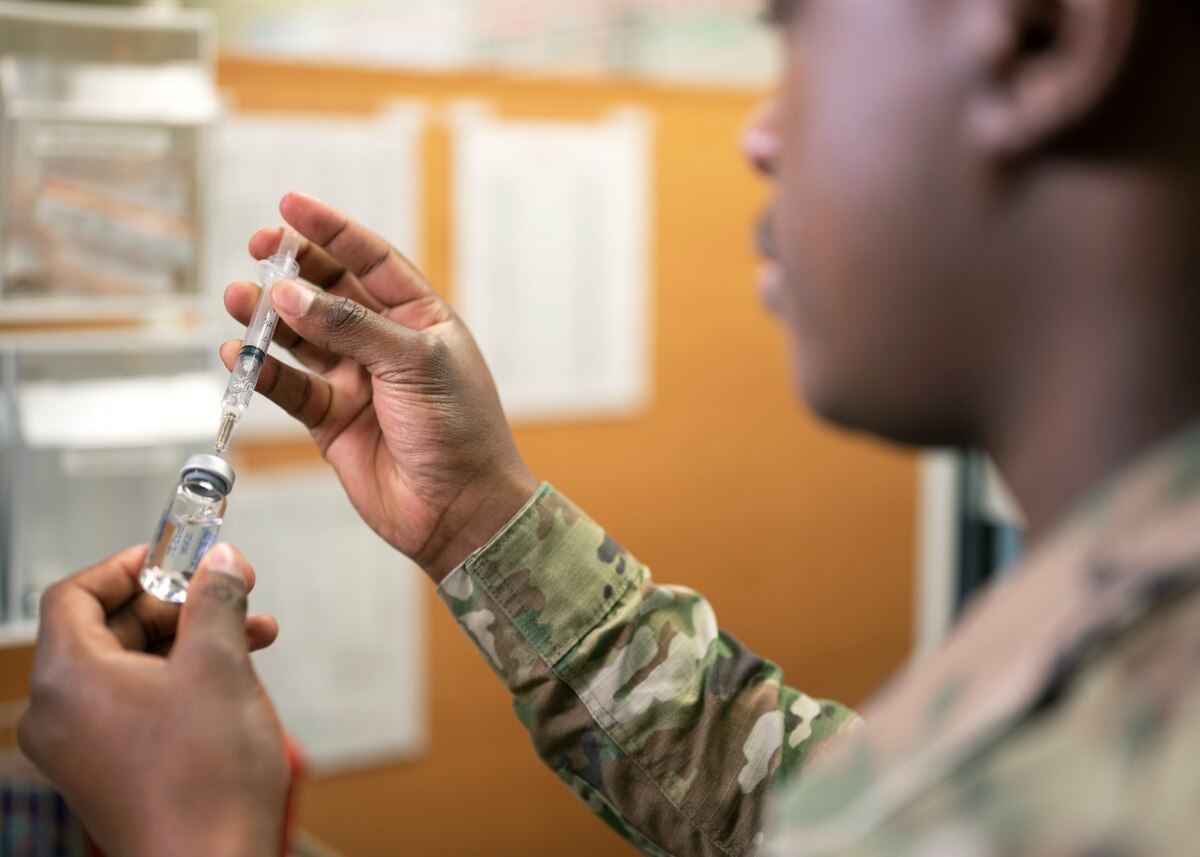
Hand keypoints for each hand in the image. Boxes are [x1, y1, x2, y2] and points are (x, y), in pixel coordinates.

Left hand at [18, 545, 288, 856]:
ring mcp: (84, 742)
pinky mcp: (111, 765)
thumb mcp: (219, 664)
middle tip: (230, 588)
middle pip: (110, 625)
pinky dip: (184, 676)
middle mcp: (62, 710)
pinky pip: (140, 698)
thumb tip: (220, 563)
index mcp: (68, 677)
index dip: (131, 564)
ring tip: (253, 631)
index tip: (177, 554)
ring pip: (134, 662)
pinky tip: (237, 670)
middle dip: (178, 602)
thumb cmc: (204, 781)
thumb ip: (215, 599)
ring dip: (193, 637)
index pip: (75, 592)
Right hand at [223, 192, 539, 580]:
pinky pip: (289, 385)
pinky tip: (238, 354)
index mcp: (420, 319)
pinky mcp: (331, 419)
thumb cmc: (459, 431)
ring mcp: (357, 381)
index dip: (331, 230)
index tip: (289, 205)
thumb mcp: (413, 363)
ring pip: (301, 337)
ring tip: (239, 298)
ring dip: (268, 318)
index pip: (371, 260)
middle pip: (329, 293)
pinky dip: (263, 370)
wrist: (459, 510)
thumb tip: (292, 293)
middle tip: (256, 251)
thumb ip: (350, 327)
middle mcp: (385, 344)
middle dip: (291, 270)